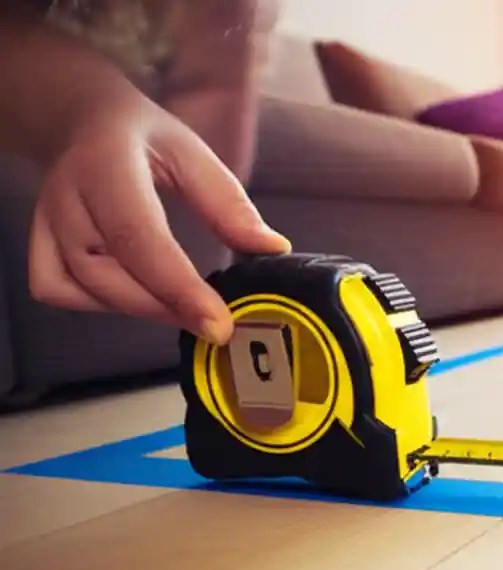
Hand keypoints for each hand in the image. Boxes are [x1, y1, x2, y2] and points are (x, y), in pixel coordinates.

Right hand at [27, 92, 290, 345]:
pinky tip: (137, 294)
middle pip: (104, 272)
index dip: (177, 286)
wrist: (83, 121)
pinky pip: (55, 288)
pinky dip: (98, 303)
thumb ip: (229, 204)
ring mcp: (45, 219)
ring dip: (137, 307)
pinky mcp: (37, 240)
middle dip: (164, 306)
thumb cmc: (144, 139)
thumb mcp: (193, 153)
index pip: (138, 236)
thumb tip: (273, 249)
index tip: (218, 323)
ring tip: (184, 307)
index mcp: (106, 163)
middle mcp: (66, 193)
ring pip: (79, 287)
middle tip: (214, 321)